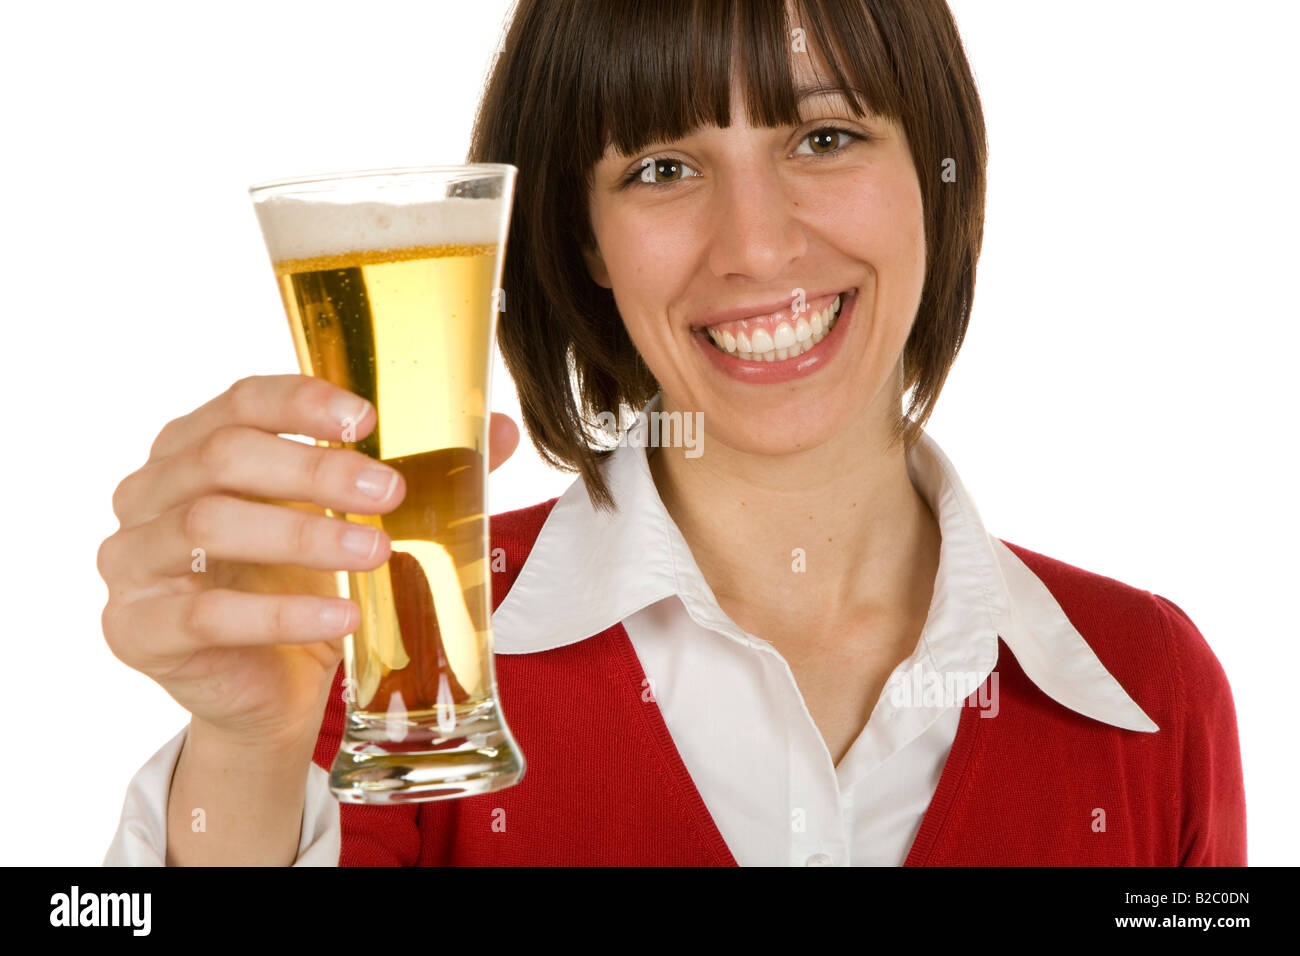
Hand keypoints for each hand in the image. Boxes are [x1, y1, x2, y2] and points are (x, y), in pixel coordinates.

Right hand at [97, 373, 519, 750]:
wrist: (271, 690)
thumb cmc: (304, 586)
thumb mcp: (357, 523)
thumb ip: (422, 473)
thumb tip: (503, 429)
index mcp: (196, 446)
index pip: (241, 401)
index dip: (301, 402)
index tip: (367, 419)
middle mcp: (151, 491)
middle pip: (223, 456)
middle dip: (315, 471)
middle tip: (392, 493)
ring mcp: (132, 559)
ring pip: (208, 524)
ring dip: (303, 534)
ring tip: (377, 551)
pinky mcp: (136, 629)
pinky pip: (204, 615)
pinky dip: (281, 613)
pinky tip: (344, 616)